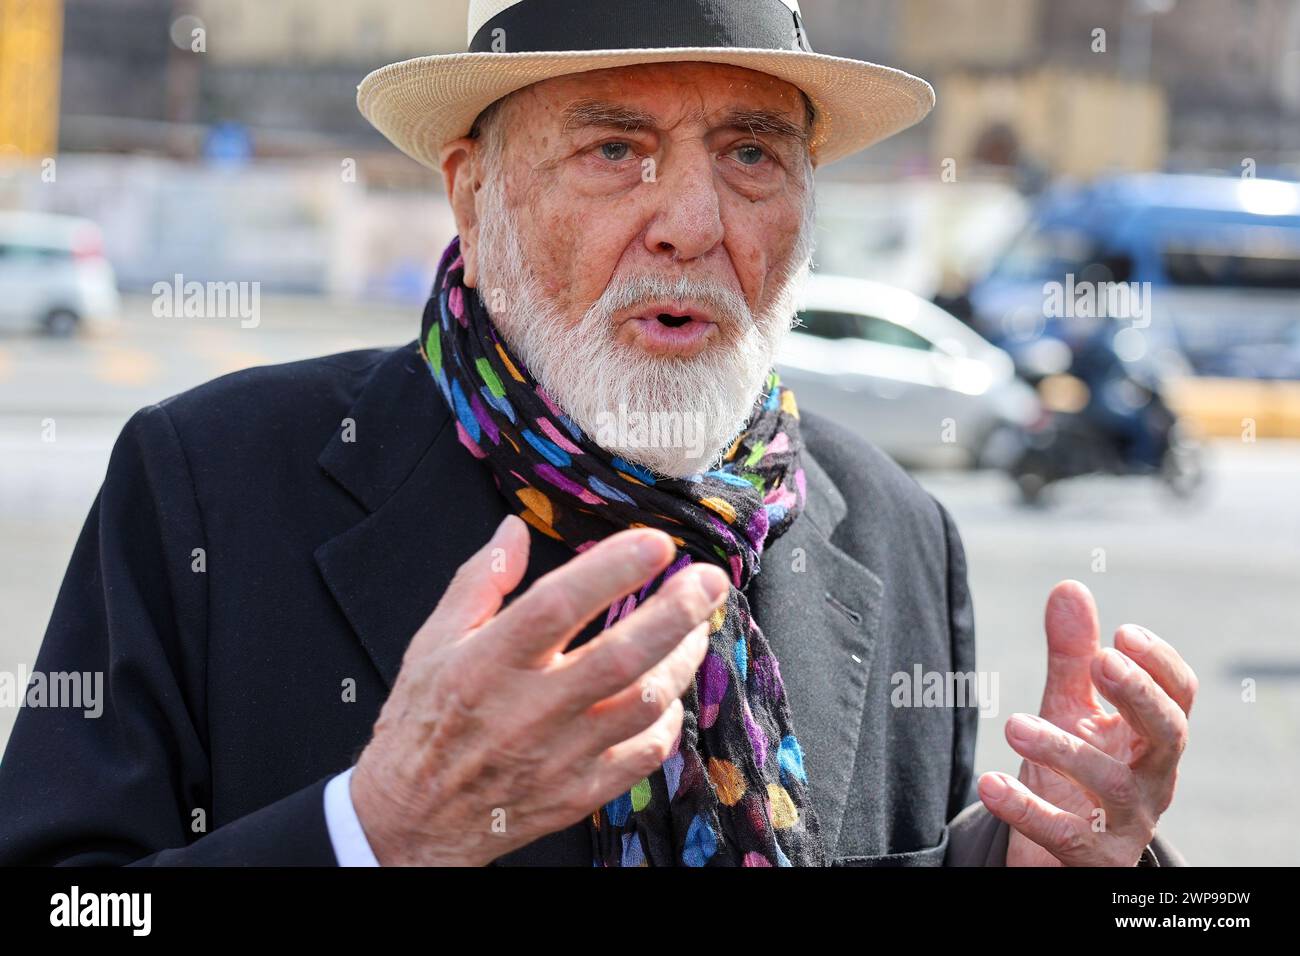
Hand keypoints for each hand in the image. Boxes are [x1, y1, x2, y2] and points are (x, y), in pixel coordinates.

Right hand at [350, 514, 728, 865]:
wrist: (411, 822)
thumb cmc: (423, 723)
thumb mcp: (432, 642)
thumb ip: (480, 582)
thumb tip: (515, 528)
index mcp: (486, 664)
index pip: (557, 605)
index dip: (612, 569)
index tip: (656, 542)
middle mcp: (527, 710)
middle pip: (620, 657)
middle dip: (677, 612)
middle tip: (709, 580)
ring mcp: (558, 756)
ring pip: (644, 703)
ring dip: (683, 659)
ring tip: (696, 627)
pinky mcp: (578, 793)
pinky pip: (644, 754)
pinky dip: (667, 718)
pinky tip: (666, 692)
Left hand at [978, 580, 1196, 865]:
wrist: (1060, 851)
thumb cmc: (1076, 771)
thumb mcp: (1071, 709)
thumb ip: (1072, 655)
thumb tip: (1070, 586)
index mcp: (1151, 735)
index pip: (1179, 695)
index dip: (1158, 665)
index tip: (1123, 633)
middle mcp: (1153, 777)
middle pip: (1168, 733)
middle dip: (1138, 696)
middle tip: (1102, 661)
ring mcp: (1129, 821)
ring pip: (1113, 784)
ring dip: (1064, 749)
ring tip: (1013, 724)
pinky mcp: (1095, 857)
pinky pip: (1066, 835)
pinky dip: (1026, 809)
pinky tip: (989, 785)